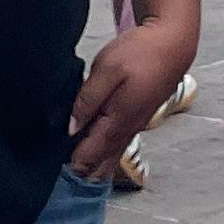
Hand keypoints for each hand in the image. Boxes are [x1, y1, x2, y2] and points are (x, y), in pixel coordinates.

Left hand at [66, 11, 196, 177]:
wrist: (173, 44)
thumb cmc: (141, 52)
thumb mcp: (108, 68)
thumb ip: (88, 98)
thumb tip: (71, 128)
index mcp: (117, 120)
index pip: (89, 154)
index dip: (70, 164)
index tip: (50, 170)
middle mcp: (127, 129)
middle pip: (101, 162)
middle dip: (81, 173)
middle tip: (57, 179)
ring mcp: (134, 125)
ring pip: (111, 156)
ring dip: (93, 166)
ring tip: (73, 174)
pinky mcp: (138, 117)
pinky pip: (118, 145)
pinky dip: (105, 155)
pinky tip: (96, 155)